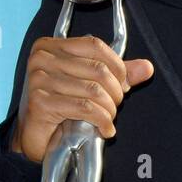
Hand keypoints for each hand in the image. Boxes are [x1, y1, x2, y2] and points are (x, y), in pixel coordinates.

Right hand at [10, 33, 153, 162]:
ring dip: (109, 110)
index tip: (124, 85)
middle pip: (97, 69)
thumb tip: (146, 67)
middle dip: (115, 92)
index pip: (95, 45)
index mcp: (52, 46)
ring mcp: (39, 79)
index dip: (117, 66)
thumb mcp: (88, 83)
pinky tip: (105, 130)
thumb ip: (116, 74)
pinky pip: (85, 108)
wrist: (35, 136)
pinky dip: (102, 121)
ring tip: (108, 119)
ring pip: (94, 90)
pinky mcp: (41, 102)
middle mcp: (43, 58)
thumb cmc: (60, 108)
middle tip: (115, 106)